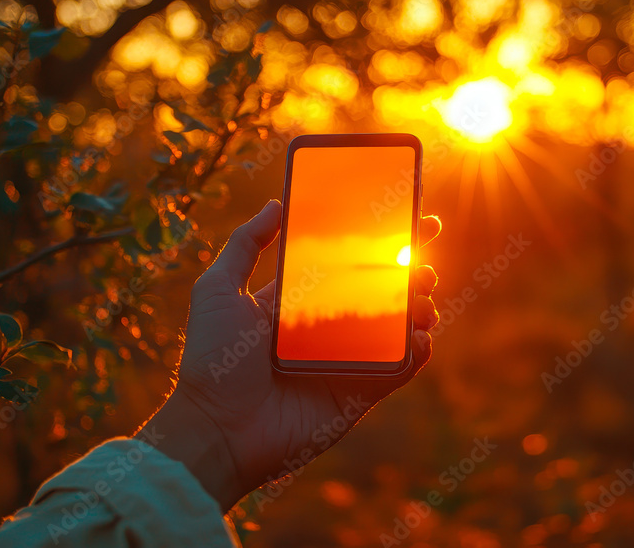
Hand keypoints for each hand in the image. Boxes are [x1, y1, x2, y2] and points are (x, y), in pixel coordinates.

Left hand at [139, 199, 440, 509]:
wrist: (218, 429)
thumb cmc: (212, 360)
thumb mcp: (218, 290)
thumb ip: (244, 245)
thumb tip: (276, 204)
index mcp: (301, 300)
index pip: (348, 263)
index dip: (381, 241)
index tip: (412, 217)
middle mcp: (329, 327)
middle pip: (383, 291)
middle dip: (412, 272)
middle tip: (420, 265)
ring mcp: (348, 359)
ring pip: (400, 326)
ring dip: (420, 307)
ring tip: (421, 297)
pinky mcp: (361, 392)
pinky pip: (400, 367)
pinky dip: (416, 350)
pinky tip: (417, 336)